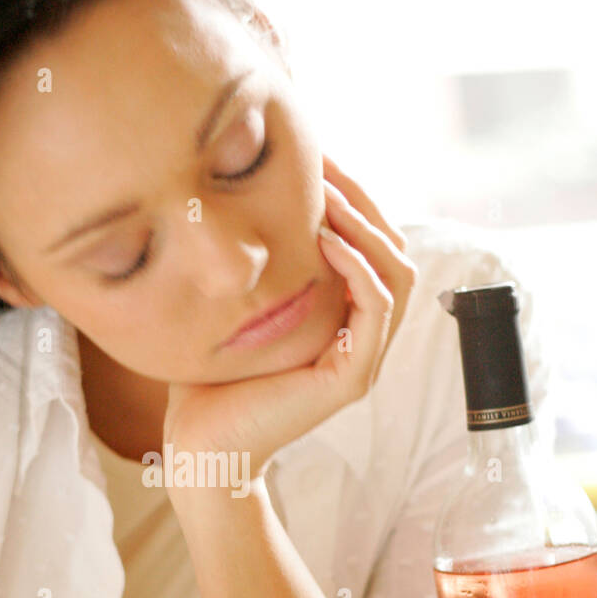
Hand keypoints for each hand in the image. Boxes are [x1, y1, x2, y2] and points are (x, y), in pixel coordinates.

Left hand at [162, 155, 417, 481]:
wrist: (200, 442)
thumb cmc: (208, 375)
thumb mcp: (235, 300)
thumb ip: (256, 258)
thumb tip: (241, 191)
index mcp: (341, 315)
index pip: (369, 240)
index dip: (351, 194)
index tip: (315, 155)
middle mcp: (360, 334)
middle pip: (392, 246)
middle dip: (361, 197)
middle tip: (322, 160)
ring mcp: (363, 357)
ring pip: (397, 272)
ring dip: (365, 225)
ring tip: (325, 194)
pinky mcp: (352, 377)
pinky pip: (376, 308)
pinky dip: (358, 267)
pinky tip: (325, 239)